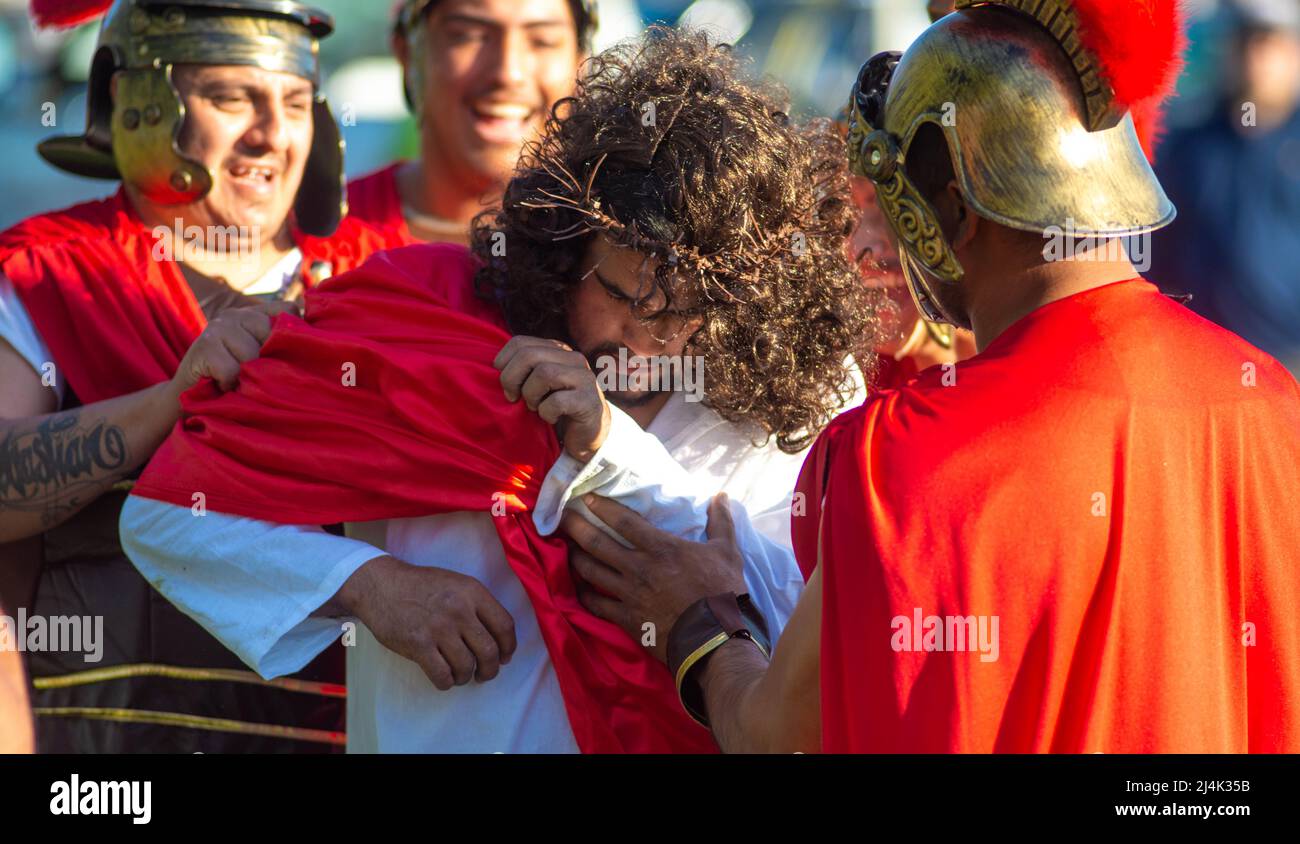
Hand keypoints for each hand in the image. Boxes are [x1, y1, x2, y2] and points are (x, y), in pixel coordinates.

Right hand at [170, 299, 300, 396]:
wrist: (185, 401)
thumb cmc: (231, 383)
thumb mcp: (258, 361)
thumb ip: (279, 348)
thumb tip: (318, 346)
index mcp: (253, 315)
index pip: (289, 311)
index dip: (293, 337)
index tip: (285, 360)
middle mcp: (236, 314)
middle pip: (274, 335)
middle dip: (269, 363)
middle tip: (252, 377)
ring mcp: (218, 327)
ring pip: (254, 355)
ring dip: (248, 378)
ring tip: (236, 383)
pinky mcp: (204, 346)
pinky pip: (234, 370)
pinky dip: (230, 385)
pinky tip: (222, 387)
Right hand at [342, 556, 516, 689]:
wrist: (381, 584)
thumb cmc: (421, 586)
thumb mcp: (456, 583)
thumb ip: (477, 605)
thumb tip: (498, 639)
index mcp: (472, 592)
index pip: (505, 625)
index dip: (508, 647)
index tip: (505, 657)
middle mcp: (459, 610)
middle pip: (489, 651)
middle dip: (491, 669)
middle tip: (485, 674)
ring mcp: (438, 628)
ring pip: (466, 667)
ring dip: (466, 677)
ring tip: (461, 674)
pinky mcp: (418, 645)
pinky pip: (442, 675)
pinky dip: (447, 682)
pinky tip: (444, 678)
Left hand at [493, 336, 609, 462]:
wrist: (587, 434)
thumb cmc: (556, 408)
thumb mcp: (537, 383)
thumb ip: (523, 369)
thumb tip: (496, 366)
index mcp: (558, 350)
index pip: (521, 342)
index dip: (504, 362)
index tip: (505, 384)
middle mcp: (573, 358)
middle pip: (529, 355)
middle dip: (512, 379)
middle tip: (512, 398)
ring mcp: (584, 378)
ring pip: (544, 373)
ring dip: (531, 395)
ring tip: (535, 407)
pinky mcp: (589, 400)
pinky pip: (556, 401)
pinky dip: (546, 413)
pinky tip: (551, 418)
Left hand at [562, 493, 745, 662]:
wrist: (715, 640)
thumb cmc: (722, 593)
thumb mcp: (727, 552)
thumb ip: (721, 522)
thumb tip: (722, 495)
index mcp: (661, 548)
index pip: (623, 521)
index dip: (602, 507)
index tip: (586, 498)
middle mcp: (638, 568)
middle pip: (597, 544)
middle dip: (577, 527)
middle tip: (562, 517)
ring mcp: (629, 595)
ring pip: (591, 572)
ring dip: (575, 558)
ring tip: (565, 548)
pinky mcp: (626, 620)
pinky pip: (596, 605)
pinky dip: (584, 594)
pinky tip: (578, 587)